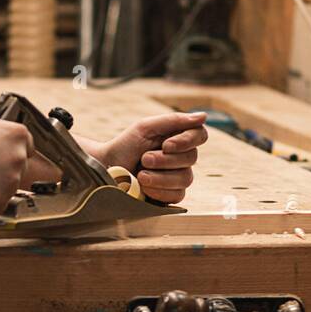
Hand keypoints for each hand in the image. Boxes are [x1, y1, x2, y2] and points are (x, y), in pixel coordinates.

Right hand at [0, 112, 33, 213]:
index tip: (4, 155)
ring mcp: (13, 180)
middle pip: (20, 166)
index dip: (13, 150)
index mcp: (17, 134)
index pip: (27, 144)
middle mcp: (19, 156)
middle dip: (5, 168)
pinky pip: (0, 202)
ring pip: (10, 185)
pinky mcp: (3, 200)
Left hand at [92, 111, 207, 203]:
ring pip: (186, 178)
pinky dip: (159, 191)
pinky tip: (144, 186)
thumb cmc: (125, 146)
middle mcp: (181, 157)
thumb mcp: (145, 128)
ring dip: (160, 176)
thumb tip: (204, 116)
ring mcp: (177, 177)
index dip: (187, 141)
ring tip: (140, 175)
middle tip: (144, 159)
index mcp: (177, 137)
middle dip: (165, 160)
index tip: (166, 145)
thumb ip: (173, 121)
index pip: (200, 136)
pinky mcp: (170, 195)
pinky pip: (177, 195)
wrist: (107, 169)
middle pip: (192, 158)